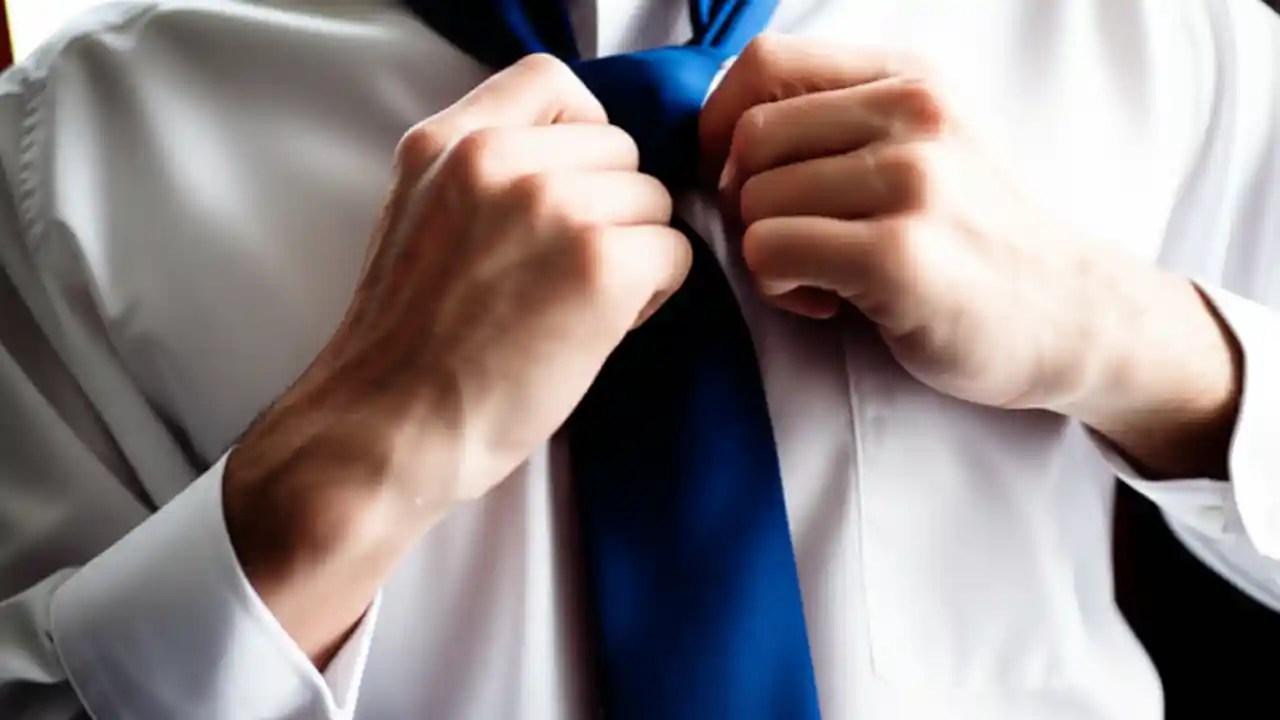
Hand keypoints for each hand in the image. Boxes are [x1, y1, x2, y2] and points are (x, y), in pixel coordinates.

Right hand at [224, 54, 689, 661]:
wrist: (387, 431)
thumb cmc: (406, 349)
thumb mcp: (418, 220)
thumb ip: (483, 174)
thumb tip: (579, 166)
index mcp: (447, 143)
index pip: (552, 82)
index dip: (580, 134)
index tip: (571, 187)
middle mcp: (497, 158)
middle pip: (618, 148)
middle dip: (610, 205)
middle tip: (569, 270)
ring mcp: (553, 206)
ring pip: (653, 199)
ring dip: (634, 251)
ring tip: (580, 304)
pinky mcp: (600, 263)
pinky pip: (674, 252)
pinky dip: (654, 293)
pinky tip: (602, 328)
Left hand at [701, 36, 1239, 474]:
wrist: (1071, 316)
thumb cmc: (979, 239)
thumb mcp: (929, 146)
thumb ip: (844, 120)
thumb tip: (725, 134)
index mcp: (912, 79)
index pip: (767, 62)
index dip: (722, 122)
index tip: (736, 174)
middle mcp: (916, 115)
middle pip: (750, 138)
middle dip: (741, 200)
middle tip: (787, 241)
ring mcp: (911, 182)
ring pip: (754, 199)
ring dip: (763, 253)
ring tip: (820, 276)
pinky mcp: (896, 254)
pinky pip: (769, 250)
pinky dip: (777, 285)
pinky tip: (824, 301)